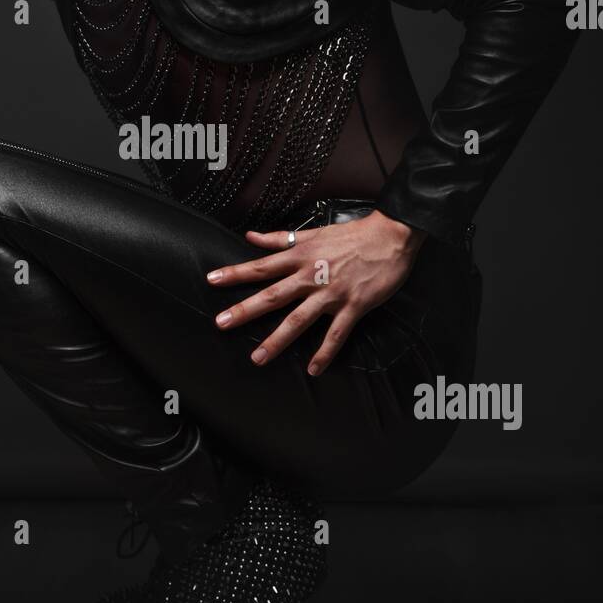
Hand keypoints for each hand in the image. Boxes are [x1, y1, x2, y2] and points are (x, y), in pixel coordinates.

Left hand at [206, 210, 427, 374]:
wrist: (391, 235)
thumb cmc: (352, 234)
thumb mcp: (313, 232)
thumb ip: (280, 238)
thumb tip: (251, 236)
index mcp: (301, 257)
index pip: (262, 266)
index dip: (236, 273)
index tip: (212, 280)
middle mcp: (311, 275)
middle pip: (273, 295)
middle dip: (246, 310)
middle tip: (222, 323)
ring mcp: (332, 293)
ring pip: (299, 319)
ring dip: (277, 339)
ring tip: (258, 357)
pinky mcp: (354, 305)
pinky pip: (336, 333)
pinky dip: (325, 352)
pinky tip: (313, 369)